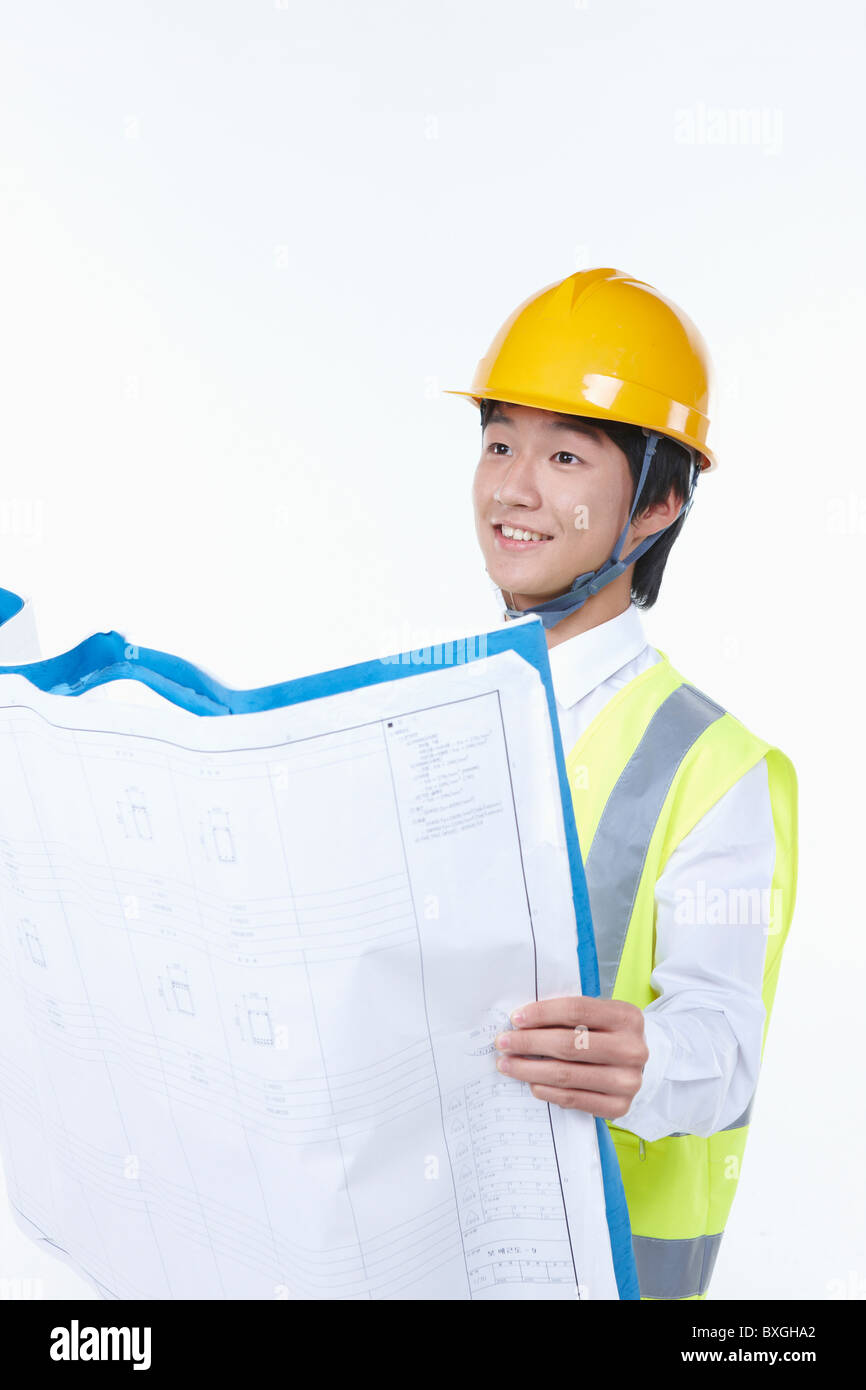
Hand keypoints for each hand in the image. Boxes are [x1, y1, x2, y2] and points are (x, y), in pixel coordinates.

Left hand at [494, 995, 648, 1117]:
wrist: (641, 1066)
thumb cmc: (608, 1035)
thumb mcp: (599, 1016)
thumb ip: (569, 1016)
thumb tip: (522, 1021)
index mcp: (627, 1017)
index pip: (576, 1011)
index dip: (542, 1013)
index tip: (515, 1018)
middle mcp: (632, 1049)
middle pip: (568, 1045)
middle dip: (528, 1043)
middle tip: (503, 1043)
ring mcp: (627, 1081)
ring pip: (567, 1075)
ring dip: (530, 1070)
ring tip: (508, 1065)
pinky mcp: (619, 1106)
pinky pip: (573, 1099)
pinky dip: (547, 1091)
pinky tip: (531, 1084)